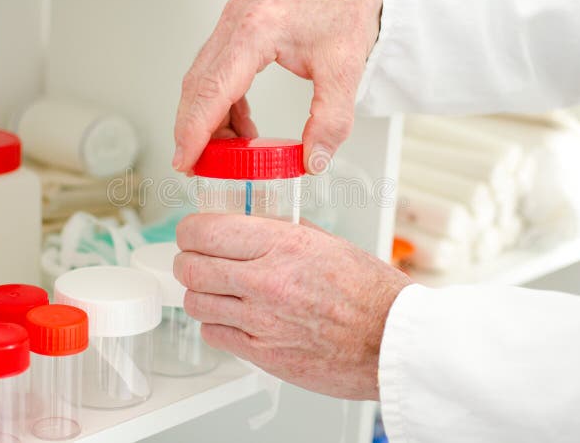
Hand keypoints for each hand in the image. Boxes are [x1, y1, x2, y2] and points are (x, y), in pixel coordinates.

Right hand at [173, 0, 381, 173]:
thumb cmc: (346, 9)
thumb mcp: (344, 72)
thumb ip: (330, 121)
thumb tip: (314, 160)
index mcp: (256, 30)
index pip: (212, 89)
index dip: (194, 131)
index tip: (185, 160)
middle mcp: (236, 21)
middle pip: (198, 86)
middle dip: (193, 131)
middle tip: (197, 166)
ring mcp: (232, 22)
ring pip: (202, 80)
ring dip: (209, 119)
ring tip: (228, 153)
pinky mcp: (237, 28)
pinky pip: (217, 72)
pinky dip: (223, 103)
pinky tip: (241, 126)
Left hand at [173, 213, 410, 399]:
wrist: (391, 339)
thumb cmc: (369, 292)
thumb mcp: (325, 242)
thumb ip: (280, 232)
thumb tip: (247, 224)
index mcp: (283, 245)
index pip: (205, 231)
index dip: (191, 230)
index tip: (193, 232)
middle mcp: (266, 280)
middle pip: (191, 267)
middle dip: (188, 260)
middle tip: (196, 259)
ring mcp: (261, 320)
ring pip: (195, 302)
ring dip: (199, 293)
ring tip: (215, 289)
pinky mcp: (263, 354)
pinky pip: (214, 334)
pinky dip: (216, 324)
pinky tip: (233, 317)